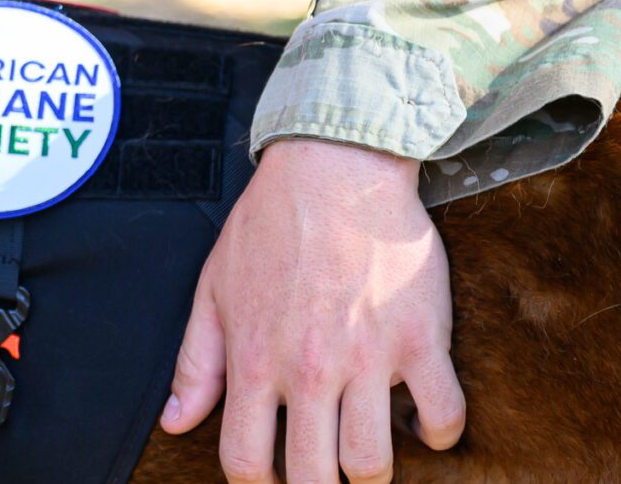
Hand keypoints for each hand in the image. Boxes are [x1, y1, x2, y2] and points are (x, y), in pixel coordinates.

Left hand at [160, 138, 465, 483]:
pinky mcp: (422, 338)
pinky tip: (416, 418)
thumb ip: (196, 362)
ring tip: (364, 451)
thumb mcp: (213, 289)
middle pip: (316, 478)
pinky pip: (443, 416)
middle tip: (323, 473)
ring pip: (374, 462)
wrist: (333, 168)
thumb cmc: (268, 226)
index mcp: (256, 360)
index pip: (246, 461)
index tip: (271, 480)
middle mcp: (311, 367)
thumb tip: (177, 422)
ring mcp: (369, 356)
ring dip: (371, 470)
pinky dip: (437, 432)